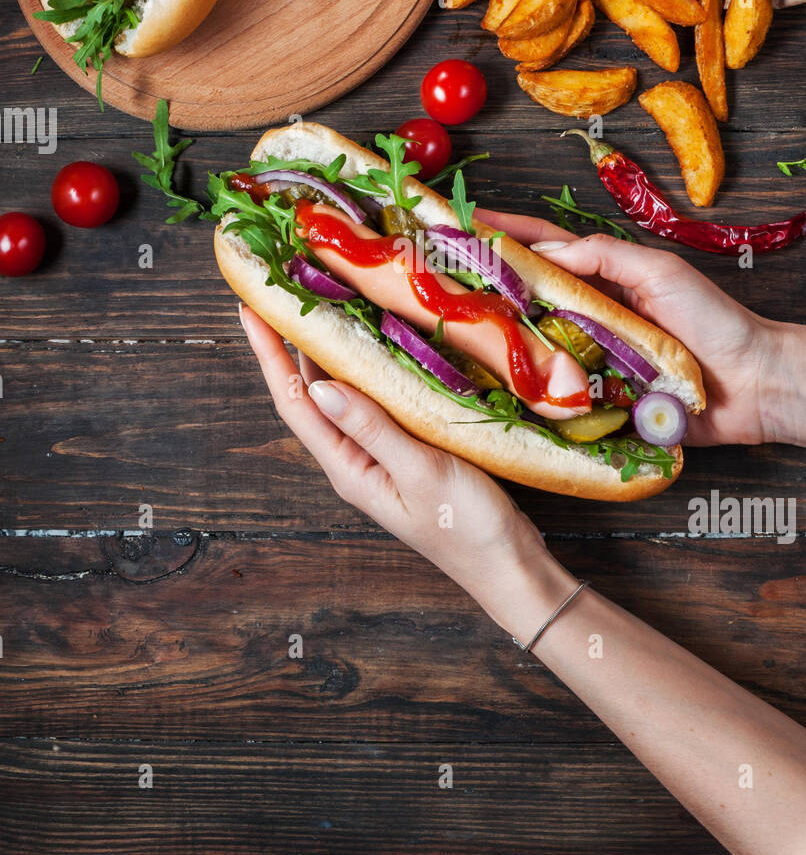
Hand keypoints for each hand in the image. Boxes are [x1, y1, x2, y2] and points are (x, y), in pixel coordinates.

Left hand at [238, 304, 544, 597]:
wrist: (509, 566)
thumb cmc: (467, 527)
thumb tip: (320, 385)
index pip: (295, 402)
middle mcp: (355, 460)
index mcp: (348, 468)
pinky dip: (371, 367)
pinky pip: (378, 401)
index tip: (248, 308)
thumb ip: (372, 428)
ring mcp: (382, 456)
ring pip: (345, 394)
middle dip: (292, 344)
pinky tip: (382, 344)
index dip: (269, 354)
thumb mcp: (420, 472)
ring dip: (330, 351)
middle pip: (311, 393)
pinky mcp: (410, 451)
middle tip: (286, 288)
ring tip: (323, 301)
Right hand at [475, 207, 780, 446]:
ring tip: (445, 333)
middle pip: (523, 299)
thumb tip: (545, 251)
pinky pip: (553, 400)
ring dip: (493, 344)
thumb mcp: (660, 272)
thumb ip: (604, 257)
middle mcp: (589, 318)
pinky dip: (524, 396)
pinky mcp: (598, 404)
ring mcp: (590, 362)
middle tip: (430, 280)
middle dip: (480, 288)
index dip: (498, 234)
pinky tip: (487, 393)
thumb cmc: (715, 322)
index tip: (454, 222)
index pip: (541, 250)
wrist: (755, 386)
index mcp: (602, 279)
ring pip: (531, 351)